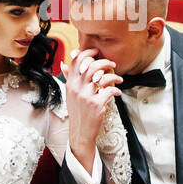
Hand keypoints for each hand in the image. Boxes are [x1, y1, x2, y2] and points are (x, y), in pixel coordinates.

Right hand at [62, 48, 121, 169]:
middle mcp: (76, 88)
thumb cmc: (78, 112)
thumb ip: (68, 78)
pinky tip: (118, 91)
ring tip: (118, 78)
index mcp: (70, 84)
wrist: (80, 131)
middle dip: (104, 62)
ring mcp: (86, 96)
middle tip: (112, 64)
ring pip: (101, 76)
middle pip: (90, 65)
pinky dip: (116, 89)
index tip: (96, 51)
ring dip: (113, 75)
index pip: (76, 61)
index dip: (86, 53)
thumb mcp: (70, 94)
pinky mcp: (96, 104)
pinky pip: (109, 90)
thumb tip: (64, 64)